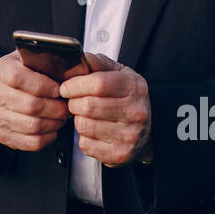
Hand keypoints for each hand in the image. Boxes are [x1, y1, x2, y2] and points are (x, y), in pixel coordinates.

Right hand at [0, 50, 71, 150]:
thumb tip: (69, 70)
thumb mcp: (30, 58)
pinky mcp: (3, 134)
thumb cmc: (21, 72)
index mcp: (1, 70)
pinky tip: (52, 128)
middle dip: (55, 108)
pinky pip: (30, 142)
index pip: (18, 78)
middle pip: (30, 105)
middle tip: (67, 106)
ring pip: (32, 126)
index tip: (59, 89)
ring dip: (54, 123)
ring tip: (61, 116)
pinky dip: (47, 137)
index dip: (43, 85)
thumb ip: (45, 60)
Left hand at [58, 52, 151, 166]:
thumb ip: (98, 63)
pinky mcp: (119, 154)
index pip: (98, 84)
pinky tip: (93, 131)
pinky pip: (86, 144)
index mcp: (135, 88)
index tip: (67, 87)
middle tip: (74, 102)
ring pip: (84, 125)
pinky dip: (83, 137)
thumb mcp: (119, 74)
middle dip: (73, 103)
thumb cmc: (128, 100)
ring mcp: (129, 135)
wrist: (147, 132)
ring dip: (78, 120)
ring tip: (86, 116)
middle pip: (88, 105)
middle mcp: (135, 112)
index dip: (75, 84)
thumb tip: (78, 59)